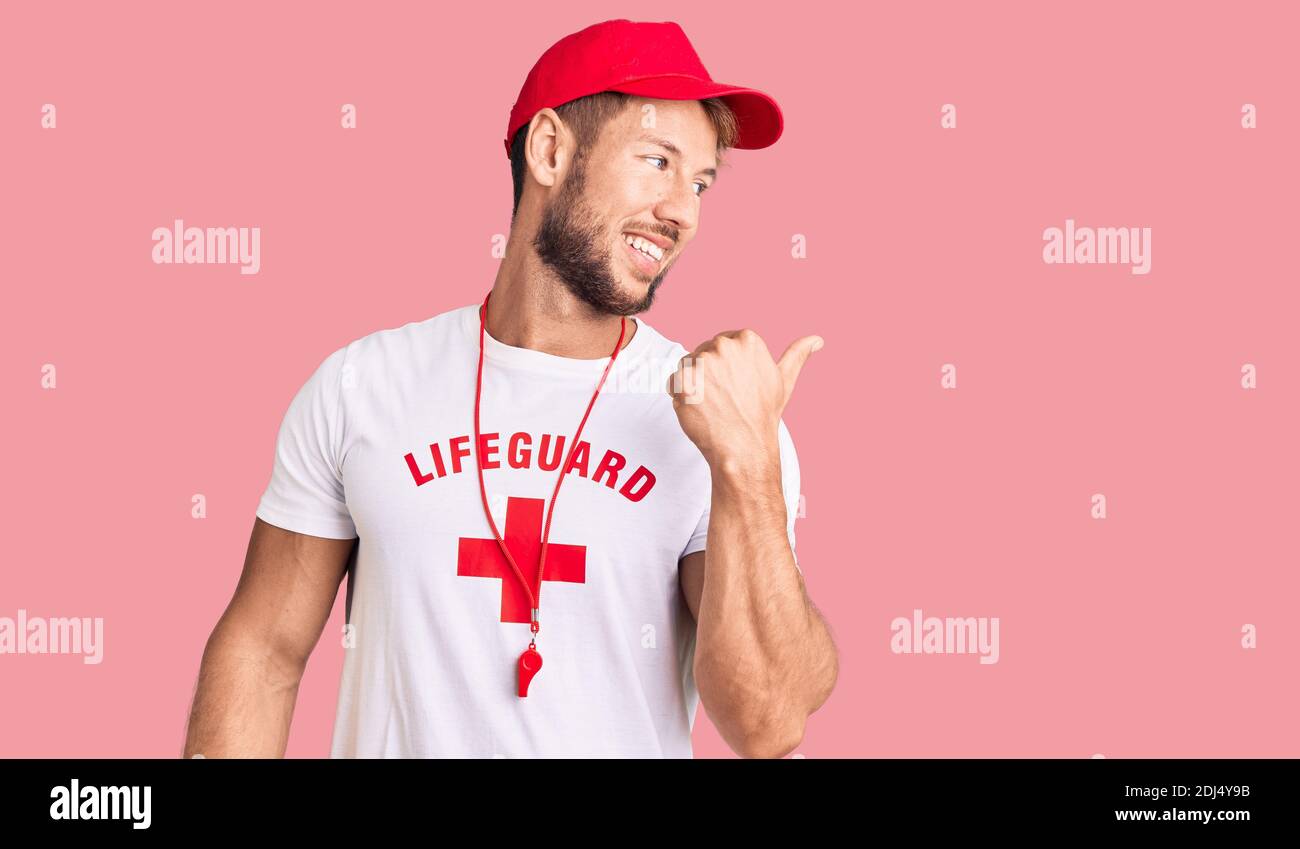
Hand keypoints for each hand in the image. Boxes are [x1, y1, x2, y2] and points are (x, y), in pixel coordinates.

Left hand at [666, 328, 822, 467]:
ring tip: (713, 406)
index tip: (735, 387)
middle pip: (703, 353)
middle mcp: (725, 345)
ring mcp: (703, 361)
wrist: (744, 448)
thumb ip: (797, 355)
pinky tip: (699, 411)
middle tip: (725, 399)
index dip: (725, 368)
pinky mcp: (683, 379)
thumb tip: (816, 340)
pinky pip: (673, 383)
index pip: (722, 344)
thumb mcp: (784, 380)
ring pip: (687, 368)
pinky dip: (680, 397)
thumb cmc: (763, 416)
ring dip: (694, 386)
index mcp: (748, 339)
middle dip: (708, 375)